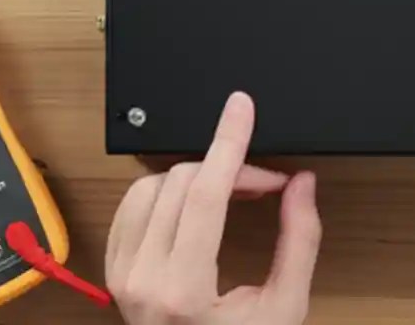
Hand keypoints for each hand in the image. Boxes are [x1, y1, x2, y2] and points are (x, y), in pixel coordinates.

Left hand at [105, 92, 321, 324]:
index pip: (204, 193)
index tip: (241, 109)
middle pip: (180, 182)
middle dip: (228, 168)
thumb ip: (299, 242)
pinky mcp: (114, 271)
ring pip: (151, 185)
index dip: (228, 143)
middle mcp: (142, 279)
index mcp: (184, 290)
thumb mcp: (285, 308)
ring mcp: (121, 276)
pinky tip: (194, 205)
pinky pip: (132, 204)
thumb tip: (301, 185)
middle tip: (266, 184)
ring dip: (193, 178)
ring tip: (230, 194)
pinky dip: (166, 192)